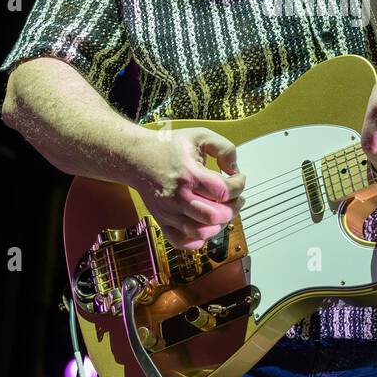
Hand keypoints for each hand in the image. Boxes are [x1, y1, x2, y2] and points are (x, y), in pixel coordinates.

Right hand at [129, 126, 245, 249]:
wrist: (137, 157)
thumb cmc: (168, 147)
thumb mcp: (200, 135)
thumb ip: (224, 148)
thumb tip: (234, 169)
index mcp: (190, 175)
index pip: (224, 191)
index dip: (239, 185)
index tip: (238, 178)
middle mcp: (179, 196)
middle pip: (216, 216)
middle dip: (233, 208)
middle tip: (235, 198)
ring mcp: (169, 212)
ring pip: (202, 232)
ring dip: (219, 224)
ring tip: (222, 211)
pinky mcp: (162, 221)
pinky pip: (181, 241)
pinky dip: (197, 240)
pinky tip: (204, 227)